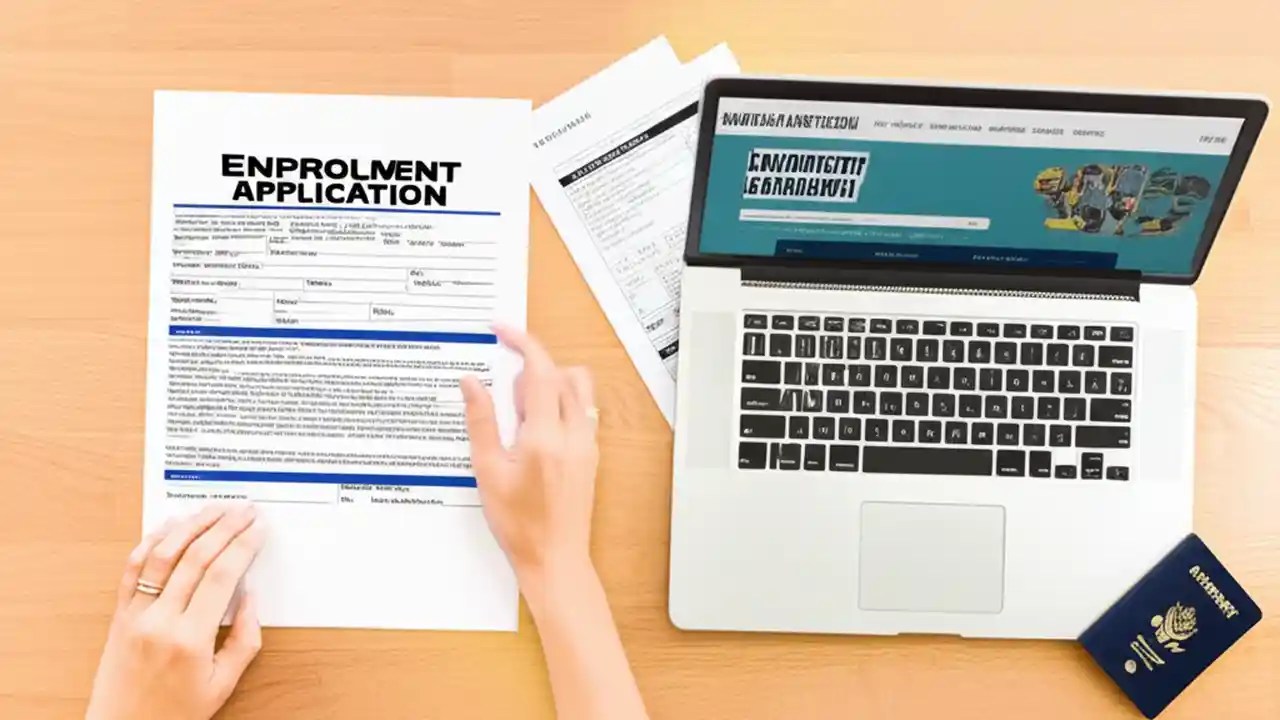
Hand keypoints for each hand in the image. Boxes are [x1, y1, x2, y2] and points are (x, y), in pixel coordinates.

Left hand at [86, 503, 265, 719]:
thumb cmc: (174, 714)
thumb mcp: (223, 684)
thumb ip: (244, 639)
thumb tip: (250, 597)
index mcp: (190, 639)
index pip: (222, 576)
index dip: (243, 546)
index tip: (258, 529)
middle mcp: (159, 621)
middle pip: (195, 557)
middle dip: (224, 527)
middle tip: (243, 510)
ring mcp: (135, 615)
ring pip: (162, 555)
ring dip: (190, 526)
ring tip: (212, 509)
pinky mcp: (119, 615)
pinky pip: (133, 569)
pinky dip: (150, 543)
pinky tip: (168, 527)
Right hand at [460, 325, 598, 582]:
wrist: (555, 559)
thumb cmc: (519, 525)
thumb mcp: (487, 472)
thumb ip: (480, 422)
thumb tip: (472, 382)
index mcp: (546, 437)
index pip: (541, 371)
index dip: (522, 342)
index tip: (502, 330)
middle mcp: (575, 435)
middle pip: (564, 374)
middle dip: (533, 366)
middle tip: (504, 389)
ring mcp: (589, 444)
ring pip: (578, 390)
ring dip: (550, 383)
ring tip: (519, 413)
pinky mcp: (592, 454)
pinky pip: (581, 411)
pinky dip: (560, 404)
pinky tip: (534, 430)